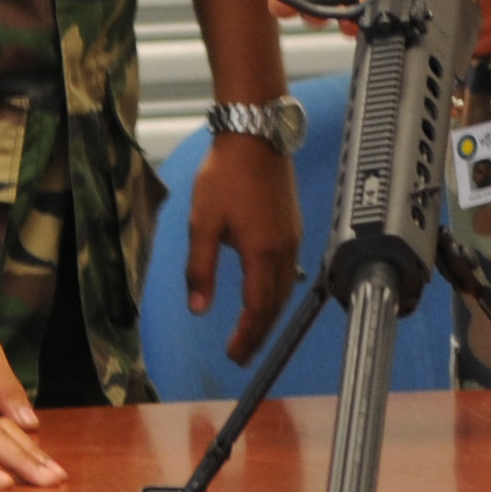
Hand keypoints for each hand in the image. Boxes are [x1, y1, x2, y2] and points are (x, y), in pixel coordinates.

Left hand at [187, 131, 302, 362]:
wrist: (255, 135)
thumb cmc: (225, 175)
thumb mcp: (202, 222)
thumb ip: (201, 269)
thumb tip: (198, 308)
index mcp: (262, 253)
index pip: (257, 309)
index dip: (246, 336)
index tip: (234, 355)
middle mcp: (284, 250)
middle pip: (275, 304)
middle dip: (259, 333)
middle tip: (242, 354)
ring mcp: (292, 237)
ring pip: (285, 289)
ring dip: (269, 314)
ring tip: (252, 331)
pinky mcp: (292, 225)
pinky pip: (289, 271)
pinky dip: (277, 292)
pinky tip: (265, 292)